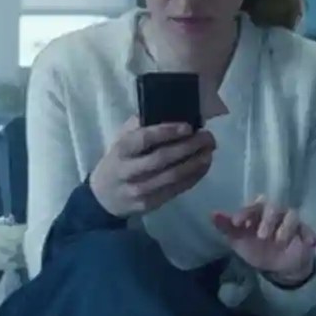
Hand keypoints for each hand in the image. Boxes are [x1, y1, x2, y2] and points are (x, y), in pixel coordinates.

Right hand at [90, 118, 214, 217]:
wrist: (105, 197)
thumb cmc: (118, 160)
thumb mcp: (120, 140)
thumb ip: (139, 126)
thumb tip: (168, 111)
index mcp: (121, 150)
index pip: (144, 139)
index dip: (167, 132)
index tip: (188, 126)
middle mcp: (128, 171)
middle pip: (162, 159)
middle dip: (189, 146)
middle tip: (207, 137)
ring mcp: (139, 191)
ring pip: (173, 176)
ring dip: (196, 163)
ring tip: (210, 150)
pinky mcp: (150, 204)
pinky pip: (176, 189)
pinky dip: (194, 176)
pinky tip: (204, 165)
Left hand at [213, 199, 315, 284]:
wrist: (277, 266)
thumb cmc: (255, 248)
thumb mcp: (238, 240)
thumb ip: (226, 227)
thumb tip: (212, 214)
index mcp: (257, 212)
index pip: (252, 206)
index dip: (245, 212)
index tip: (237, 223)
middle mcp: (274, 213)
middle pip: (273, 206)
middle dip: (267, 219)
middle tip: (261, 236)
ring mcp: (290, 221)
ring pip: (291, 215)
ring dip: (285, 227)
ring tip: (278, 242)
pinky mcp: (305, 232)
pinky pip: (308, 230)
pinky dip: (308, 235)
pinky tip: (310, 242)